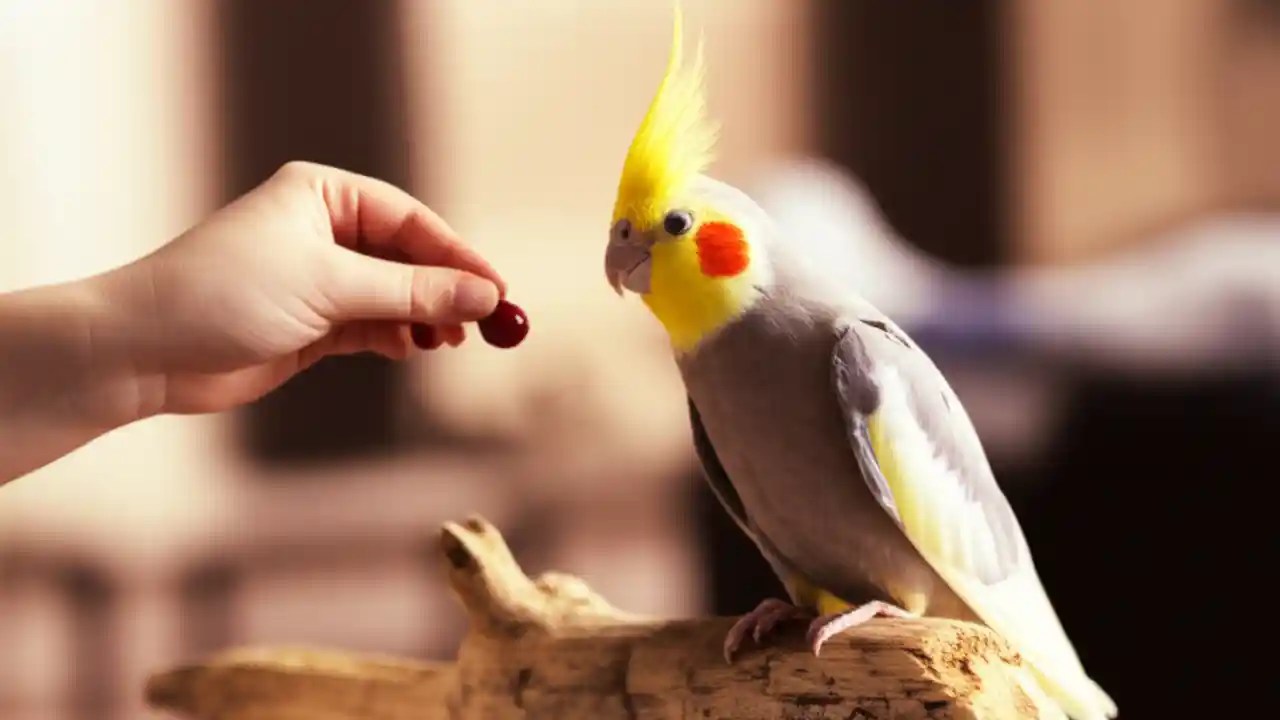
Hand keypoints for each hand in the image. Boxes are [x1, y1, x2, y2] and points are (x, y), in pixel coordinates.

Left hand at [94, 161, 506, 417]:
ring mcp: (317, 278)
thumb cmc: (224, 293)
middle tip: (483, 325)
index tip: (496, 291)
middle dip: (444, 291)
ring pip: (392, 296)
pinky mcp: (310, 323)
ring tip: (447, 342)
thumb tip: (484, 297)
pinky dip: (395, 338)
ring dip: (422, 319)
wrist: (145, 351)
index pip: (410, 220)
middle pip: (407, 258)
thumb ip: (413, 292)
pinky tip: (411, 350)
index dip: (457, 256)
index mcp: (323, 194)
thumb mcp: (330, 285)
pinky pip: (371, 326)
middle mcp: (322, 230)